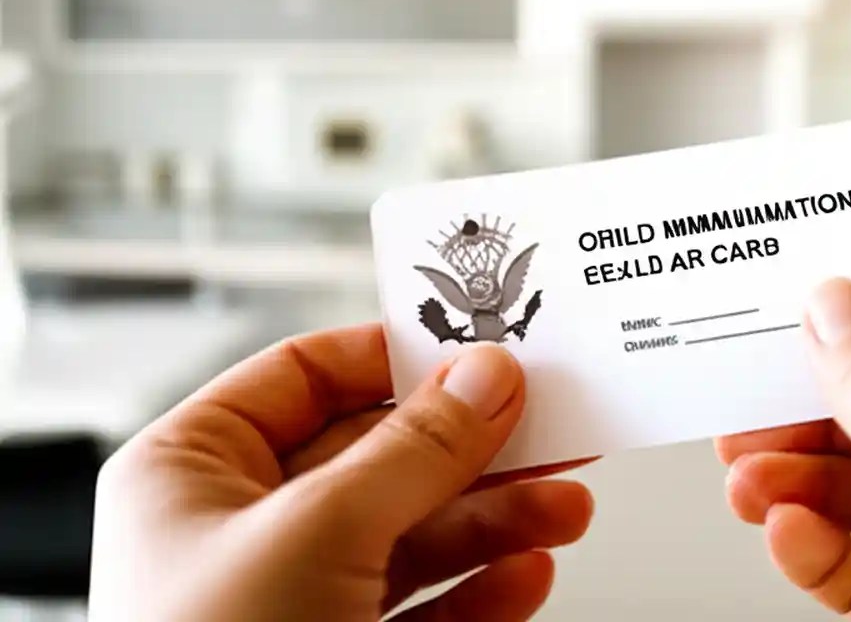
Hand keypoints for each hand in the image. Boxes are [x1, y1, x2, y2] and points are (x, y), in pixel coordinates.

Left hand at [89, 327, 592, 621]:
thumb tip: (483, 379)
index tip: (478, 349)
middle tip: (548, 426)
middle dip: (472, 448)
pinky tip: (527, 572)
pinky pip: (426, 610)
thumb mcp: (315, 535)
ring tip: (563, 505)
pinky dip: (483, 591)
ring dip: (497, 519)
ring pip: (415, 535)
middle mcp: (242, 532)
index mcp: (194, 474)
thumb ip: (412, 451)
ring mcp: (294, 601)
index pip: (306, 377)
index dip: (396, 356)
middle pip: (381, 457)